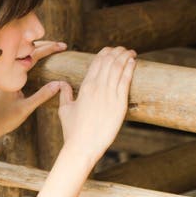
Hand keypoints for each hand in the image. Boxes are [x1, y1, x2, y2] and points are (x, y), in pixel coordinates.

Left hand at [0, 39, 68, 142]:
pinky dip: (32, 58)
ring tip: (53, 48)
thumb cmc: (5, 119)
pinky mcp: (6, 78)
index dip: (49, 49)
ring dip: (38, 49)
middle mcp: (6, 70)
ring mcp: (6, 73)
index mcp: (11, 74)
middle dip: (46, 45)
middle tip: (62, 46)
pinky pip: (20, 62)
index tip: (63, 47)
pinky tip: (41, 59)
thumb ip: (42, 96)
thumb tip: (60, 84)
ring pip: (23, 54)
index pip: (33, 55)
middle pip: (28, 50)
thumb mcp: (25, 108)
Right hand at [58, 46, 135, 165]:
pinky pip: (126, 80)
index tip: (111, 51)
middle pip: (109, 61)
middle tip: (123, 50)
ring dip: (125, 56)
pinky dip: (130, 68)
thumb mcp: (65, 110)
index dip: (105, 53)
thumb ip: (65, 94)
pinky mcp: (119, 104)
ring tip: (130, 52)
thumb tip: (62, 83)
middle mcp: (97, 87)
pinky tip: (133, 61)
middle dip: (117, 52)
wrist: (82, 146)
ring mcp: (109, 95)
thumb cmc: (72, 131)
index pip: (97, 62)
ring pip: (119, 67)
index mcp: (85, 87)